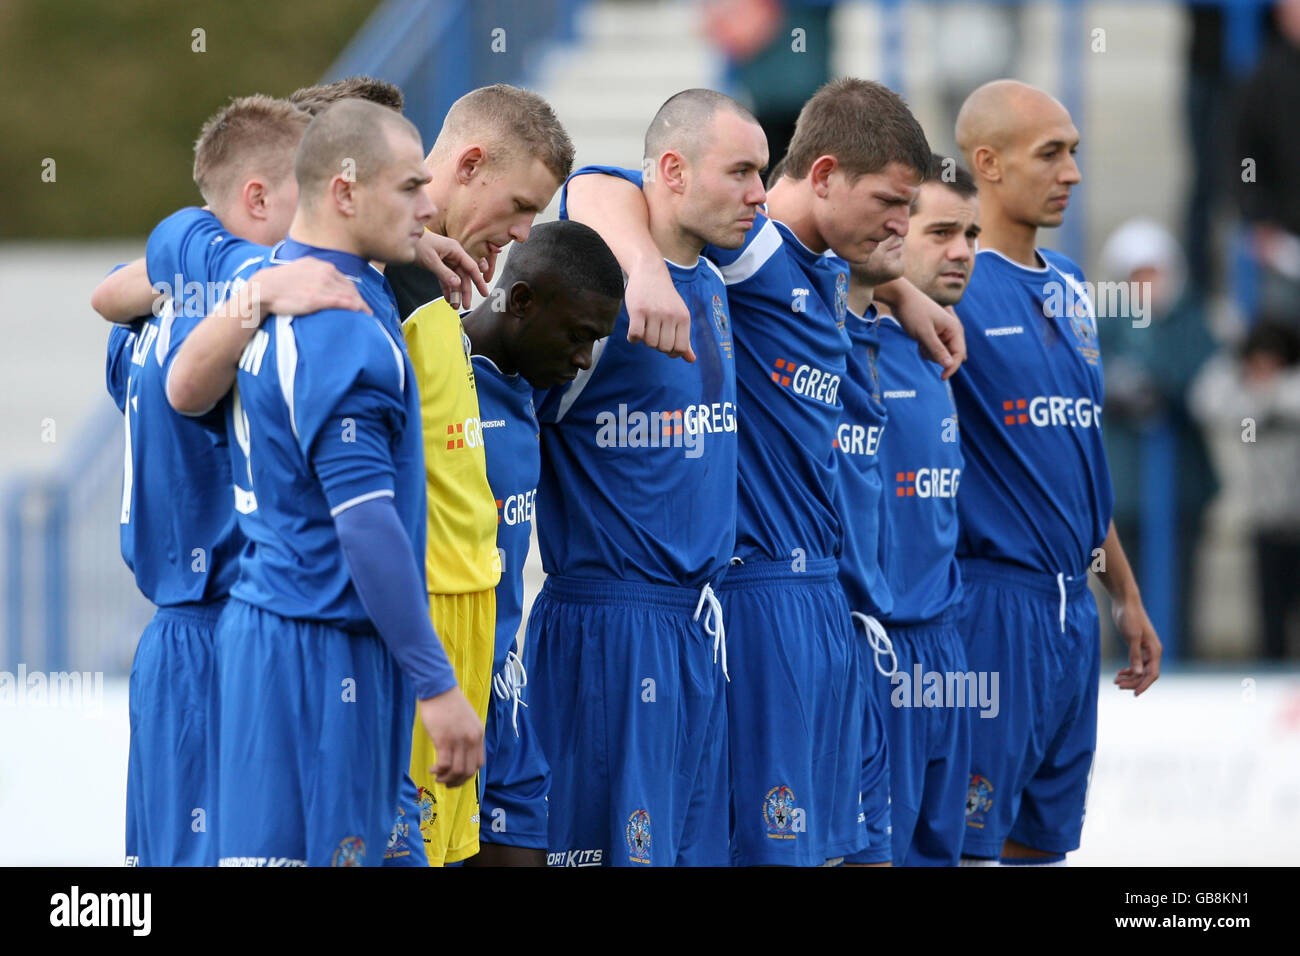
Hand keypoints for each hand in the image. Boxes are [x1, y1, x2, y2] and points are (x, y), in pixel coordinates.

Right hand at [247, 259, 369, 322]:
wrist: (264, 288)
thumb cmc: (278, 283)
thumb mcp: (298, 270)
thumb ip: (311, 274)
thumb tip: (318, 283)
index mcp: (318, 264)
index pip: (342, 278)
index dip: (352, 290)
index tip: (358, 299)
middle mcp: (324, 271)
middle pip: (349, 286)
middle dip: (359, 298)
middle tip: (366, 310)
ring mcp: (322, 284)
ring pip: (349, 294)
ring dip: (361, 305)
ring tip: (367, 315)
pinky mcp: (318, 297)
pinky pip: (343, 302)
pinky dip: (355, 307)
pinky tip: (362, 313)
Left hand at [414, 231, 490, 308]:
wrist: (404, 238)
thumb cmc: (417, 245)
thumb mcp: (431, 260)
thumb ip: (444, 273)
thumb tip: (457, 284)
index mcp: (455, 250)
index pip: (471, 267)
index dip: (479, 281)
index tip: (485, 293)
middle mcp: (453, 255)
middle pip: (464, 276)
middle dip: (465, 291)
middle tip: (466, 305)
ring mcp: (446, 260)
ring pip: (455, 279)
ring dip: (455, 292)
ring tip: (455, 306)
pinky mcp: (439, 264)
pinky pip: (446, 279)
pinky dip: (447, 289)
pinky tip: (448, 299)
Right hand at [417, 687, 484, 786]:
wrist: (439, 689)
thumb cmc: (449, 703)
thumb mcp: (466, 720)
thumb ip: (467, 736)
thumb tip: (460, 753)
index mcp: (478, 734)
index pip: (480, 763)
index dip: (468, 774)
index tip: (458, 776)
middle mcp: (471, 739)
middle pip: (469, 771)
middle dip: (457, 781)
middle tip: (446, 782)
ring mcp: (459, 740)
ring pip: (457, 770)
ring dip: (447, 779)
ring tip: (437, 776)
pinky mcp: (444, 740)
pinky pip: (444, 764)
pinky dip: (438, 771)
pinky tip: (432, 769)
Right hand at [624, 265, 694, 361]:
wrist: (650, 271)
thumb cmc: (665, 298)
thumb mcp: (679, 315)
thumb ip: (684, 339)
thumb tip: (691, 360)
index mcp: (683, 318)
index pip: (680, 348)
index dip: (672, 352)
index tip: (665, 343)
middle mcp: (671, 315)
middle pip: (664, 348)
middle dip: (657, 345)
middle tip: (653, 333)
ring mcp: (654, 312)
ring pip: (649, 343)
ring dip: (644, 340)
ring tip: (644, 328)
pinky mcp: (638, 310)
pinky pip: (635, 335)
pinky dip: (633, 338)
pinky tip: (634, 330)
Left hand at [893, 292, 964, 379]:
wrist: (900, 298)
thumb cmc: (913, 312)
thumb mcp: (924, 333)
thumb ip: (937, 350)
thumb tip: (949, 365)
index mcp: (954, 328)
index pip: (959, 354)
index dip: (952, 367)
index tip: (941, 378)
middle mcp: (951, 330)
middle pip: (950, 355)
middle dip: (937, 356)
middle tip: (923, 346)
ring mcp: (942, 332)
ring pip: (940, 354)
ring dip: (929, 353)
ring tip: (920, 341)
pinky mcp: (933, 334)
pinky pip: (933, 349)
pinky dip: (925, 349)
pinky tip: (918, 341)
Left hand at [1112, 597, 1160, 695]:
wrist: (1125, 602)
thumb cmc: (1130, 617)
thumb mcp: (1131, 637)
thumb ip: (1135, 655)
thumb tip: (1139, 673)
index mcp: (1155, 650)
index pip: (1153, 673)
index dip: (1144, 685)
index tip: (1134, 694)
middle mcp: (1152, 651)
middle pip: (1146, 674)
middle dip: (1133, 681)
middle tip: (1117, 686)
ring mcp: (1145, 649)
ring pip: (1140, 670)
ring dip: (1129, 677)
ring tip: (1116, 681)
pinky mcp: (1136, 646)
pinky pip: (1136, 663)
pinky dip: (1128, 670)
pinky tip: (1119, 673)